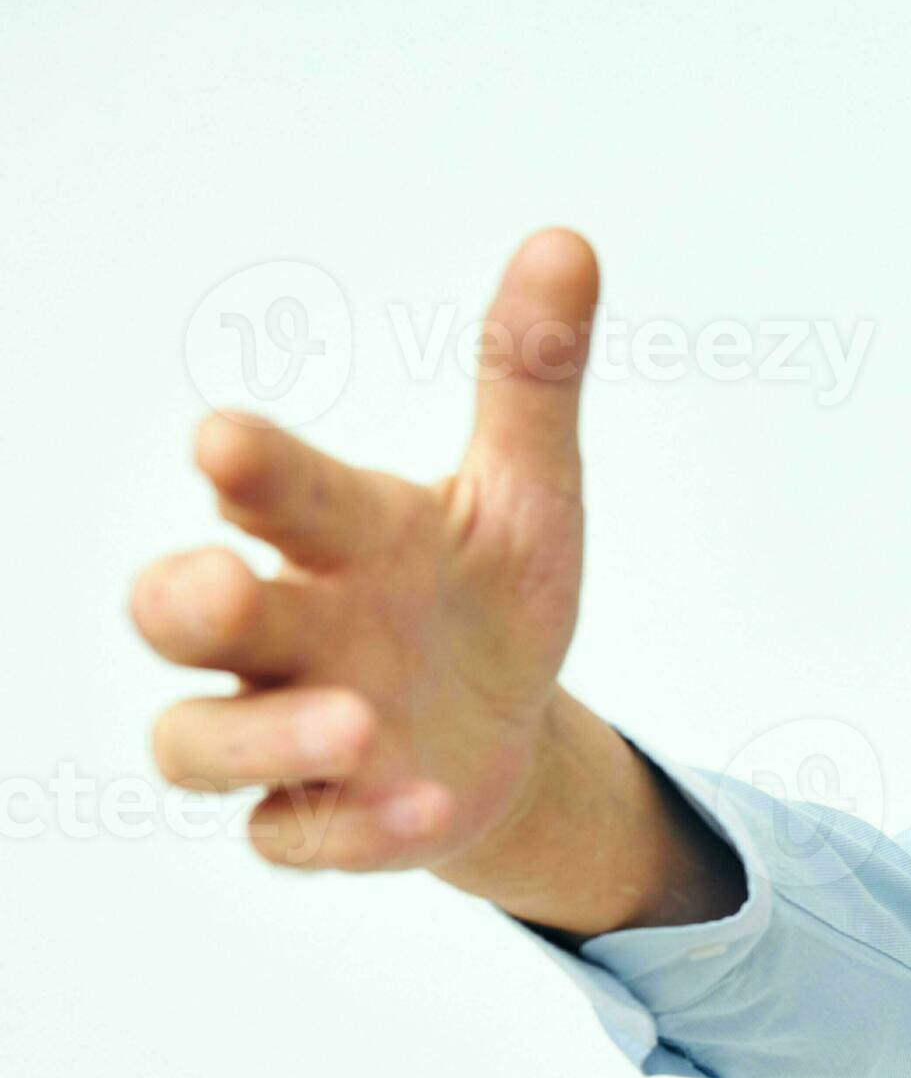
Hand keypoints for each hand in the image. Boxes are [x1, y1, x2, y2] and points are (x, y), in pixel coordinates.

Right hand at [134, 230, 600, 873]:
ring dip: (268, 732)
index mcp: (332, 533)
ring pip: (201, 740)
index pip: (275, 491)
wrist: (508, 727)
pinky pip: (294, 835)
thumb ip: (530, 379)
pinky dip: (350, 827)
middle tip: (228, 582)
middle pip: (178, 612)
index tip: (226, 442)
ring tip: (358, 721)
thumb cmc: (487, 592)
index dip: (249, 467)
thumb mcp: (528, 494)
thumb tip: (565, 241)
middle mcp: (283, 627)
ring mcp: (283, 730)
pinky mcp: (314, 820)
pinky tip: (422, 804)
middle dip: (190, 597)